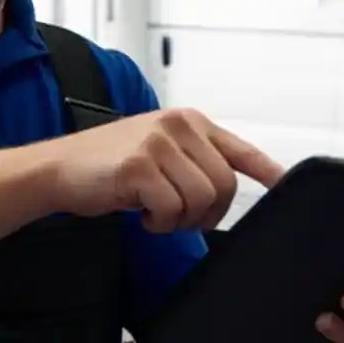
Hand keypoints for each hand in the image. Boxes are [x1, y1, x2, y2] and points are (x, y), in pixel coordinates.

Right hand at [37, 108, 285, 232]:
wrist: (58, 167)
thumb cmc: (108, 165)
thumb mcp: (157, 149)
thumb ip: (192, 158)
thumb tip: (227, 185)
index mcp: (188, 121)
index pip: (240, 148)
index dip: (268, 171)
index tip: (285, 185)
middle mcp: (177, 125)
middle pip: (224, 185)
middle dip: (205, 213)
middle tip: (176, 215)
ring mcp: (158, 142)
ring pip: (200, 200)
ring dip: (179, 219)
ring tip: (153, 210)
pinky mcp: (140, 165)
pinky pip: (170, 210)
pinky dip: (158, 223)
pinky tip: (138, 212)